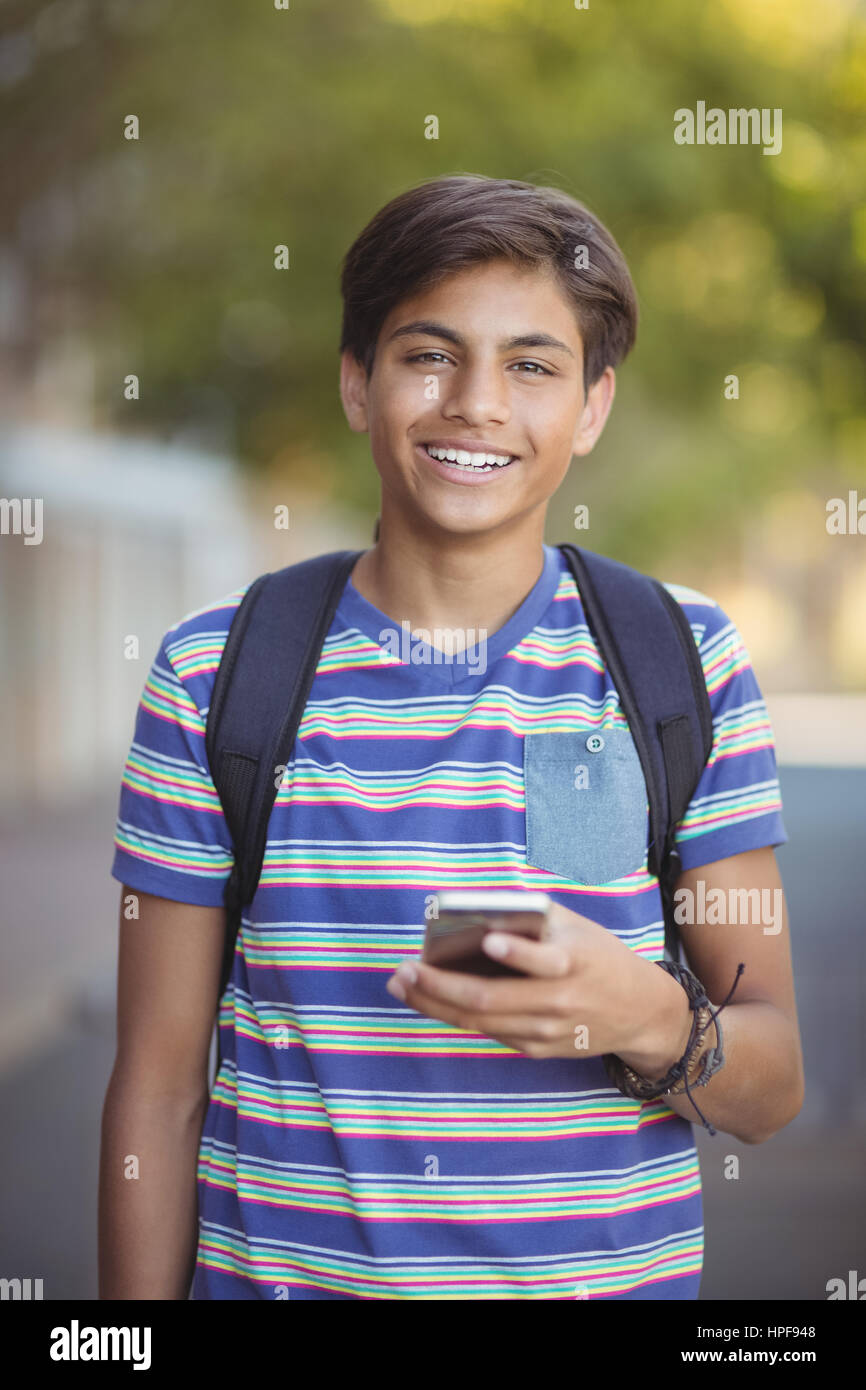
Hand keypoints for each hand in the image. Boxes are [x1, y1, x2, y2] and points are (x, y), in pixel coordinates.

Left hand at [385, 900, 691, 1067]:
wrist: (639, 1012)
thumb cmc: (598, 957)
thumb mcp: (577, 929)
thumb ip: (533, 919)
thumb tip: (477, 911)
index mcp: (574, 964)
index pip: (544, 962)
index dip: (517, 954)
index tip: (488, 940)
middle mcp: (559, 1003)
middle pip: (492, 1000)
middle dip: (440, 987)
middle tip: (404, 970)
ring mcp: (546, 1033)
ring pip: (481, 1022)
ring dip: (435, 1004)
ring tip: (402, 983)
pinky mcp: (537, 1049)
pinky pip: (489, 1031)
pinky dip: (456, 1014)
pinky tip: (429, 998)